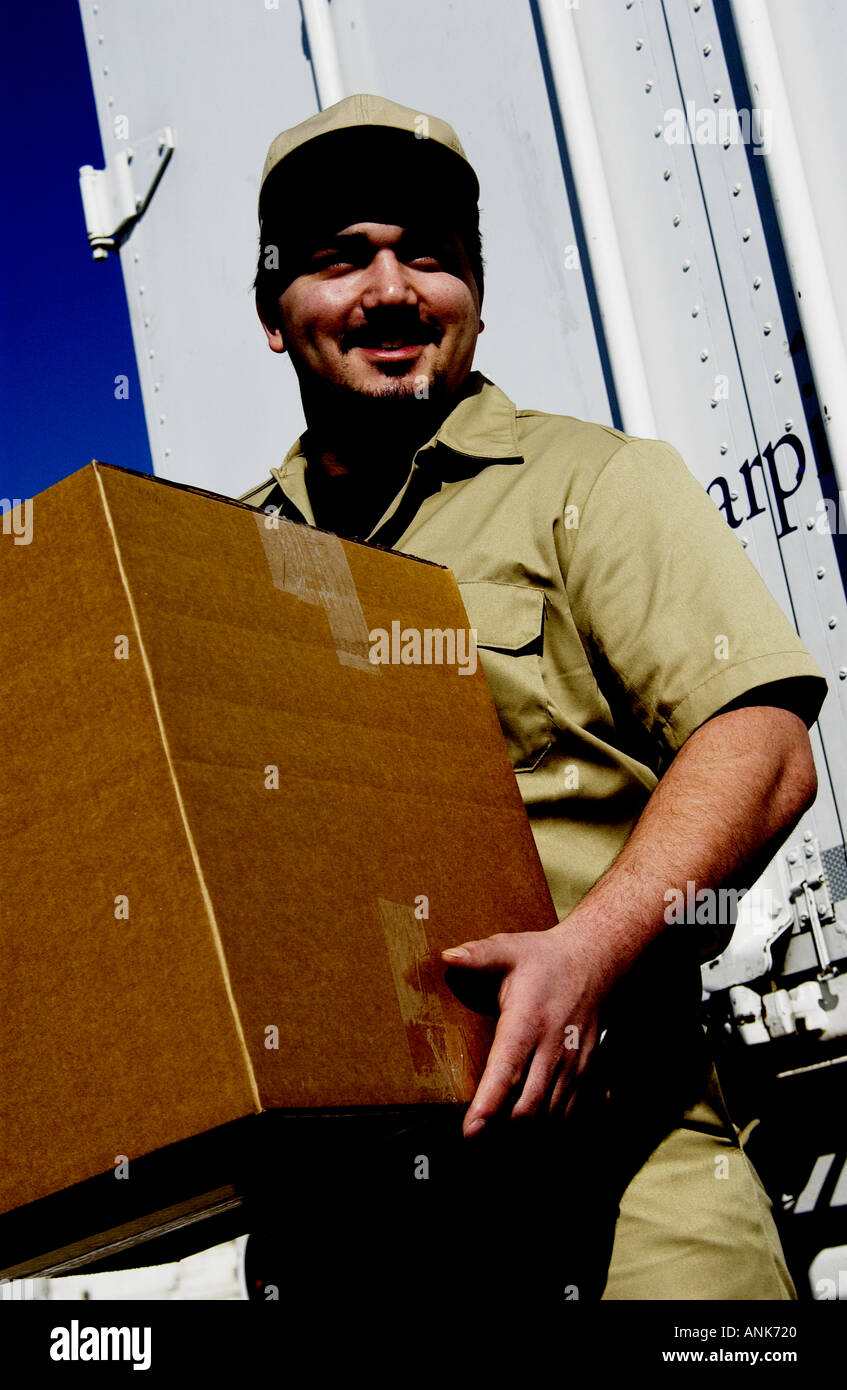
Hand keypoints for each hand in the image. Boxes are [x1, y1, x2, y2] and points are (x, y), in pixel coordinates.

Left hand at [441, 923, 609, 1136]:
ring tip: (497, 1151)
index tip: (470, 1131)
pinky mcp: (585, 1073)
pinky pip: (568, 1113)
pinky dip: (548, 1128)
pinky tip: (529, 1136)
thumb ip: (479, 955)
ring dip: (525, 1136)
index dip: (488, 1105)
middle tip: (475, 1146)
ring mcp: (572, 1065)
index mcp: (528, 1021)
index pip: (507, 1070)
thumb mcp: (510, 949)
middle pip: (529, 1106)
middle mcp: (552, 1049)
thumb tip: (446, 956)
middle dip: (502, 1132)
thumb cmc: (545, 959)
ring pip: (549, 1115)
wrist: (595, 962)